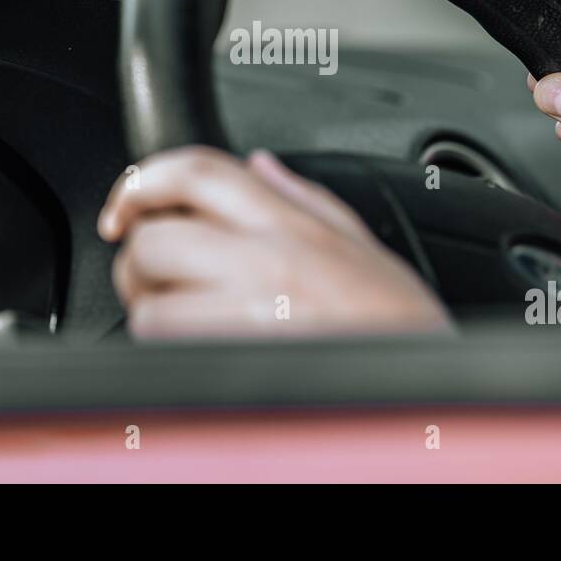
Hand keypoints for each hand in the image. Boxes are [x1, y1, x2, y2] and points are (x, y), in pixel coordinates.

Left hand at [98, 146, 450, 338]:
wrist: (436, 395)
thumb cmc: (401, 330)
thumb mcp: (362, 247)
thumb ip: (305, 198)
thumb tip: (260, 164)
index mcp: (294, 226)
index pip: (197, 172)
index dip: (143, 180)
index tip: (124, 206)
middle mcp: (269, 262)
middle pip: (156, 239)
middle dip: (140, 263)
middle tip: (158, 281)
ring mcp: (252, 317)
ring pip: (151, 306)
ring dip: (155, 318)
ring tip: (189, 326)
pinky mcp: (239, 366)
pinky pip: (169, 356)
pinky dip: (170, 359)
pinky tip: (203, 358)